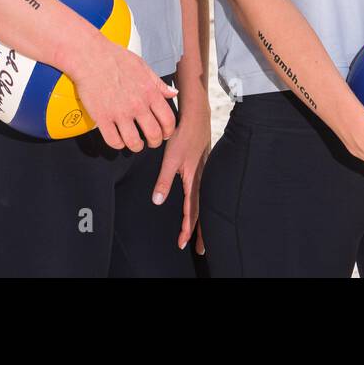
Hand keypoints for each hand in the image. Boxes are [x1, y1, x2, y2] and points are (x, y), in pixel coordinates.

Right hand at [64, 34, 178, 151]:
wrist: (89, 56)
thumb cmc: (115, 58)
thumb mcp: (142, 66)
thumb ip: (158, 84)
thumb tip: (173, 93)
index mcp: (149, 92)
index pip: (168, 120)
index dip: (168, 131)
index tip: (164, 133)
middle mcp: (137, 105)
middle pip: (153, 135)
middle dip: (155, 142)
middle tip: (151, 142)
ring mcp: (119, 113)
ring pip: (134, 142)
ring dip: (137, 146)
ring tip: (135, 143)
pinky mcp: (102, 118)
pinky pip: (113, 141)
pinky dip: (118, 145)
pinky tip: (119, 140)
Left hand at [152, 106, 209, 252]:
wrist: (197, 115)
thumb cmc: (183, 135)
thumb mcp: (170, 158)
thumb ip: (164, 180)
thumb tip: (158, 201)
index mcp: (194, 180)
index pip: (192, 211)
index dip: (187, 228)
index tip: (182, 243)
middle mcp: (201, 178)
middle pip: (202, 211)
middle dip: (200, 231)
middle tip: (200, 249)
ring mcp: (204, 172)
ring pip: (204, 201)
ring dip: (202, 219)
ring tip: (202, 233)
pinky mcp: (204, 165)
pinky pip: (205, 191)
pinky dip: (203, 204)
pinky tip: (202, 205)